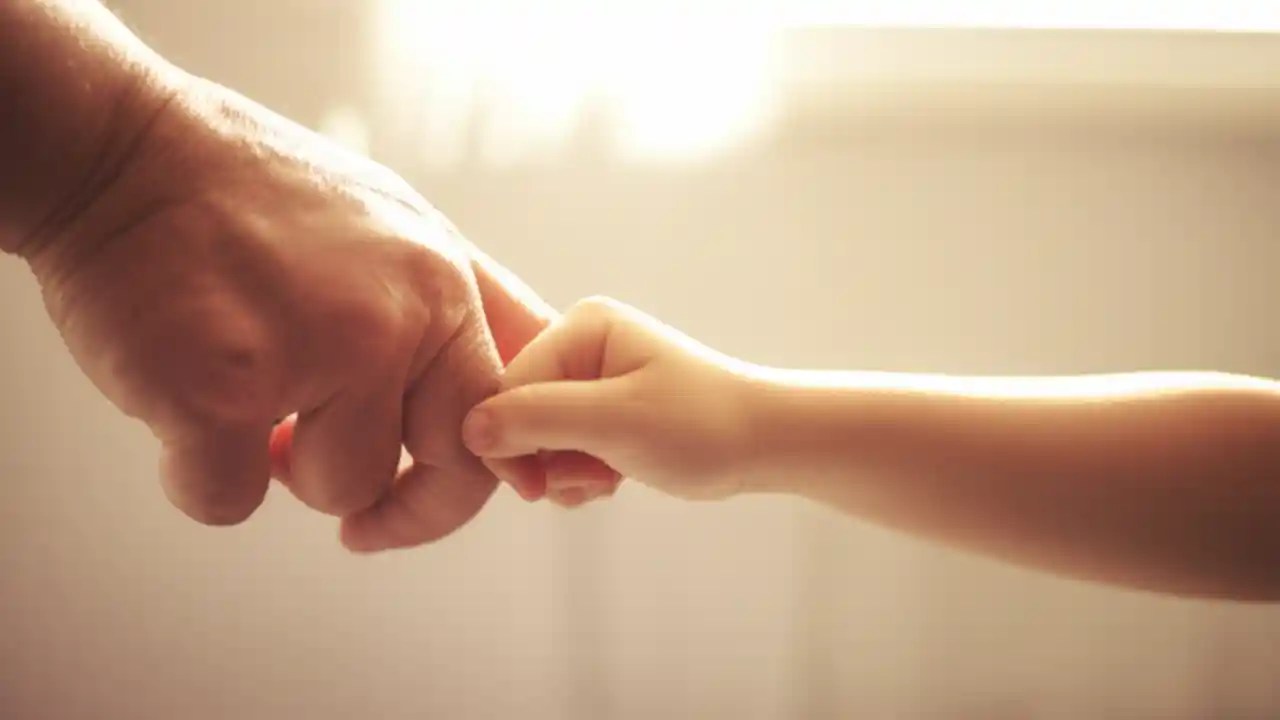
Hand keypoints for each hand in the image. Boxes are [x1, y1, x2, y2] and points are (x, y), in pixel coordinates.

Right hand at [26, 73, 550, 549]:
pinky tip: (180, 411)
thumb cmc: (257, 198)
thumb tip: (535, 366)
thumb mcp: (399, 227)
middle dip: (402, 507)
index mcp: (442, 284)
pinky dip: (197, 476)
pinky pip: (229, 499)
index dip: (477, 471)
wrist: (124, 154)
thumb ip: (467, 303)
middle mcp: (396, 320)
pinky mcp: (218, 392)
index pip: (505, 410)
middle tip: (353, 512)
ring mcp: (314, 354)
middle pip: (451, 470)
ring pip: (338, 488)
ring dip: (283, 470)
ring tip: (241, 398)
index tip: (428, 494)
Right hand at [462, 297, 755, 501]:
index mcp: (581, 327)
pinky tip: (611, 480)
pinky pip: (562, 449)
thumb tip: (468, 431)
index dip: (510, 442)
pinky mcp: (601, 410)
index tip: (539, 485)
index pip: (506, 387)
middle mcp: (580, 344)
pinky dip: (580, 474)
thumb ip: (538, 421)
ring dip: (565, 473)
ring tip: (608, 478)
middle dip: (546, 460)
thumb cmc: (701, 425)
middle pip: (517, 415)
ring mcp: (590, 378)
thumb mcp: (615, 422)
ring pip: (538, 440)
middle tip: (591, 477)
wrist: (764, 445)